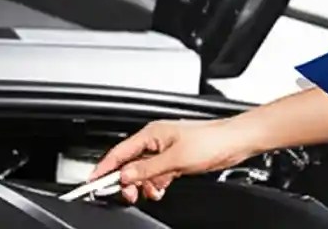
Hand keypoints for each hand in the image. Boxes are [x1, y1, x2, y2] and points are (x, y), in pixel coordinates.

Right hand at [88, 118, 256, 202]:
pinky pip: (156, 175)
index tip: (93, 182)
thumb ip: (147, 169)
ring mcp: (165, 150)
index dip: (105, 168)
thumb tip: (125, 175)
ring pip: (143, 171)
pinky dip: (156, 184)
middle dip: (128, 180)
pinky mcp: (175, 160)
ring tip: (152, 191)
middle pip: (130, 164)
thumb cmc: (210, 141)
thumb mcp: (175, 159)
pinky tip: (161, 188)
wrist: (234, 142)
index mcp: (151, 134)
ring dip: (144, 184)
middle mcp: (156, 140)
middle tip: (129, 193)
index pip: (119, 152)